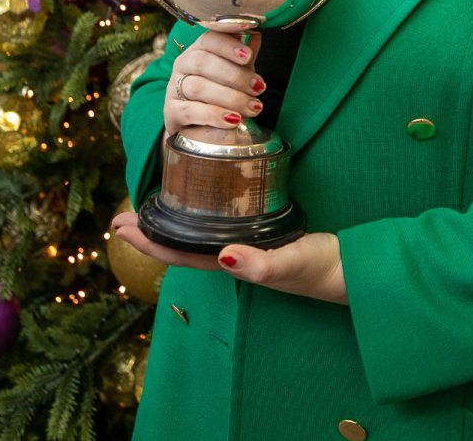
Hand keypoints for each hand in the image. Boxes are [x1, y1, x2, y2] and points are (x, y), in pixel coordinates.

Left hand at [109, 212, 347, 304]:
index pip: (180, 254)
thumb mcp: (292, 263)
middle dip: (152, 232)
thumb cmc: (322, 269)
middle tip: (123, 214)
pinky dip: (203, 216)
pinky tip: (204, 201)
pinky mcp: (265, 236)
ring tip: (153, 207)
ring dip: (172, 224)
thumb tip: (224, 258)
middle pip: (182, 246)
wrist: (353, 271)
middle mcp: (235, 259)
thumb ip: (261, 265)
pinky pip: (223, 226)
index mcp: (233, 265)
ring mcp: (248, 249)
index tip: (120, 225)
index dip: (148, 242)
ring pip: (199, 236)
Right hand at [165, 30, 266, 137]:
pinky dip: (214, 115)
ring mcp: (174, 88)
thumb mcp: (235, 72)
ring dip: (230, 97)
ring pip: (198, 87)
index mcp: (198, 49)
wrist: (196, 124)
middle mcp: (183, 65)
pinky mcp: (171, 112)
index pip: (209, 39)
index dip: (228, 45)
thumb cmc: (219, 92)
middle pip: (203, 62)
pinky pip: (191, 111)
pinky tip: (233, 119)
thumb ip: (244, 56)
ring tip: (252, 107)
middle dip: (235, 75)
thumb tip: (256, 33)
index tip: (248, 55)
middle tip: (258, 88)